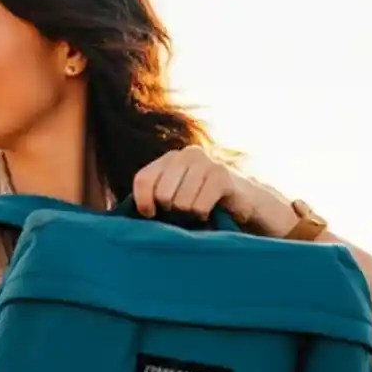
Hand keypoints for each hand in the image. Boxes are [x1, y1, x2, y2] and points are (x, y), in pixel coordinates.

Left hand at [131, 144, 297, 236]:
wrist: (252, 209)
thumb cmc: (208, 209)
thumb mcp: (176, 202)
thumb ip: (153, 202)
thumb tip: (119, 217)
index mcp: (169, 160)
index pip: (142, 179)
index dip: (143, 202)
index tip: (151, 216)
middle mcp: (186, 154)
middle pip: (161, 193)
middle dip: (172, 212)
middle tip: (187, 213)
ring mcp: (205, 162)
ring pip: (180, 202)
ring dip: (191, 216)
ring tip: (202, 212)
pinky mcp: (222, 175)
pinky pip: (199, 205)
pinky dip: (204, 215)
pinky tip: (214, 210)